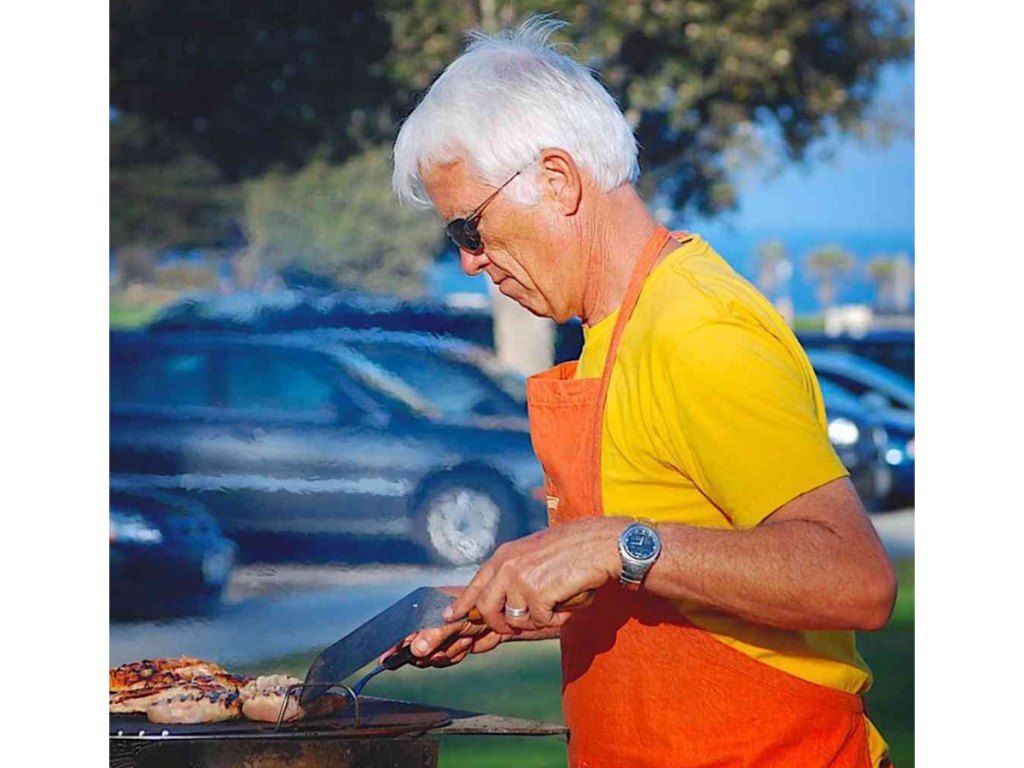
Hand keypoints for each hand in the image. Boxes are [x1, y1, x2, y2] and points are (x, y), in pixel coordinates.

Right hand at [378, 618, 506, 668]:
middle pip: (418, 648)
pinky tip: (470, 641)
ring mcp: (444, 634)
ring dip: (451, 650)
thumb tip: (415, 650)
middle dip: (433, 650)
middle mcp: (433, 622)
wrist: (507, 613)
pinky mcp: (457, 643)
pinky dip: (460, 652)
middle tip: (447, 646)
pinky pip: (450, 657)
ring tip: (466, 638)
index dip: (396, 645)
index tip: (386, 660)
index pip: (404, 630)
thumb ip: (435, 633)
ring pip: (435, 655)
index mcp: (426, 610)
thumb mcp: (456, 618)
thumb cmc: (480, 605)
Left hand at [442, 516, 628, 634]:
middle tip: (516, 627)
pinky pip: (538, 622)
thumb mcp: (534, 555)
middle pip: (486, 609)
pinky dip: (554, 618)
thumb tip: (502, 607)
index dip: (462, 605)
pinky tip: (565, 602)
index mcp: (505, 555)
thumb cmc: (574, 550)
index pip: (475, 585)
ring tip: (555, 603)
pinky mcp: (537, 592)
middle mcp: (507, 565)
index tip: (450, 617)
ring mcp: (520, 579)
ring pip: (515, 620)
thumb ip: (514, 574)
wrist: (601, 543)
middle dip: (499, 625)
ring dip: (536, 619)